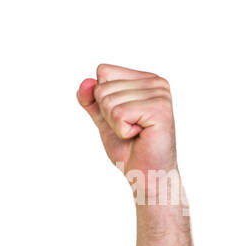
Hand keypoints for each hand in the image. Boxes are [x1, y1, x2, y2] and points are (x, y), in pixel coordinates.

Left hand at [76, 64, 177, 198]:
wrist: (145, 173)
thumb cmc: (128, 147)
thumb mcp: (103, 119)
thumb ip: (91, 100)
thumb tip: (85, 82)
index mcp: (144, 79)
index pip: (103, 71)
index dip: (101, 100)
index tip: (121, 117)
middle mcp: (155, 82)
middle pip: (103, 88)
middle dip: (107, 115)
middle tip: (129, 129)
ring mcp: (160, 94)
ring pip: (109, 101)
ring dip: (115, 125)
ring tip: (135, 132)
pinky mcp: (159, 108)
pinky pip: (119, 114)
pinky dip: (122, 131)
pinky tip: (139, 135)